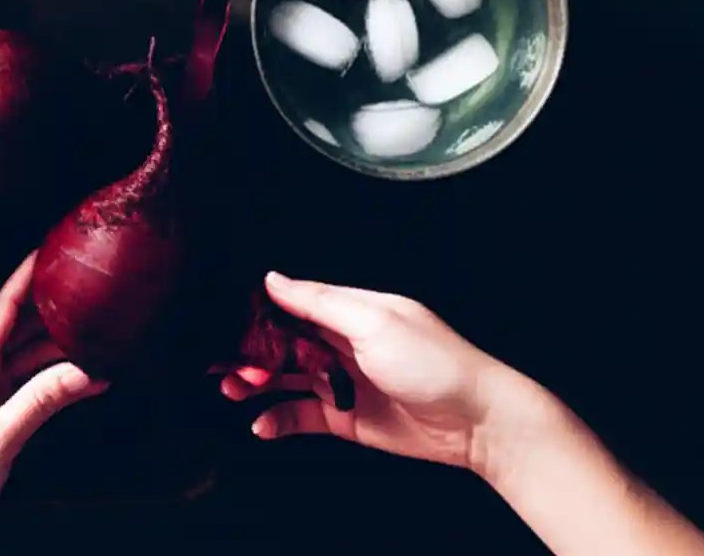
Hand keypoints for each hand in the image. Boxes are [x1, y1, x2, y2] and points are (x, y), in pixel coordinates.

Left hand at [0, 254, 108, 555]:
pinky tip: (72, 382)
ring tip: (92, 339)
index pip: (0, 309)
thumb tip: (87, 370)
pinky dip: (44, 381)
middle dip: (49, 312)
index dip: (25, 277)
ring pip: (18, 361)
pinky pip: (15, 387)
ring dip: (52, 351)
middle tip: (84, 292)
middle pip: (13, 331)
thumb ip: (43, 400)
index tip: (47, 249)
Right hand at [221, 271, 515, 472]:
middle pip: (284, 344)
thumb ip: (319, 303)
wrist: (478, 422)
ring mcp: (345, 382)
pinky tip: (262, 423)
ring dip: (258, 384)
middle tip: (225, 362)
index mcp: (353, 312)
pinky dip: (278, 419)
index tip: (230, 323)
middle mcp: (346, 344)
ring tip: (234, 390)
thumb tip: (275, 280)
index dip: (261, 315)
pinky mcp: (347, 419)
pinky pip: (302, 416)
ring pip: (287, 379)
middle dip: (252, 352)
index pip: (295, 306)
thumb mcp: (373, 322)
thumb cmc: (438, 364)